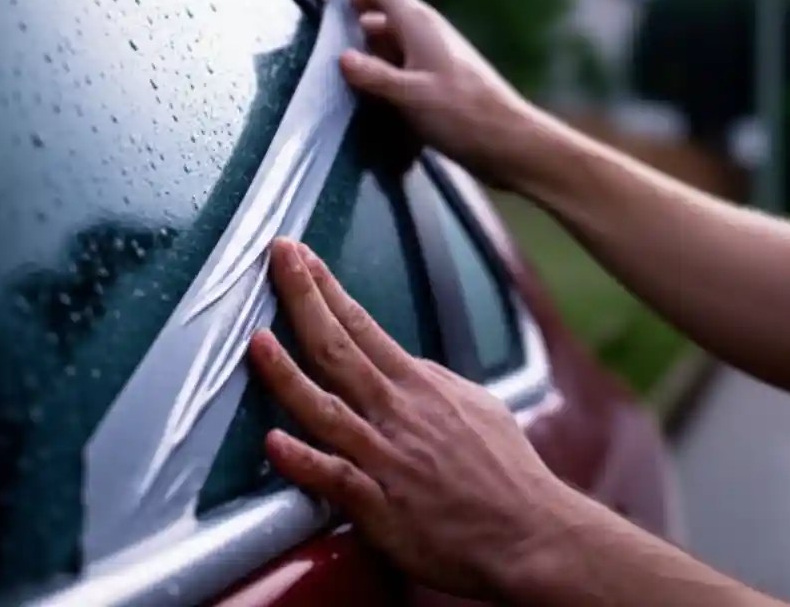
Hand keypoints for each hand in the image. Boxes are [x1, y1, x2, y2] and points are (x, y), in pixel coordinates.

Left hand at [250, 239, 580, 598]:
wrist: (532, 532)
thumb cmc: (508, 473)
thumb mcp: (478, 408)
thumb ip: (435, 385)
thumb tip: (410, 366)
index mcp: (421, 386)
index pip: (364, 326)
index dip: (327, 289)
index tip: (300, 257)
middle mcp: (400, 413)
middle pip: (340, 349)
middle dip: (304, 298)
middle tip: (278, 257)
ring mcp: (388, 457)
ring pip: (327, 408)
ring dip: (288, 374)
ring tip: (257, 340)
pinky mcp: (382, 506)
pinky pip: (337, 478)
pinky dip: (304, 460)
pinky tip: (273, 442)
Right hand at [338, 0, 550, 188]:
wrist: (509, 143)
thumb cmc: (461, 114)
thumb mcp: (408, 95)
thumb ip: (372, 75)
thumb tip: (342, 59)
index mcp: (418, 22)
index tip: (338, 30)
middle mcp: (426, 35)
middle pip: (380, 25)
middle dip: (359, 47)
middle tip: (344, 81)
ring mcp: (435, 61)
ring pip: (392, 56)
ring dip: (376, 76)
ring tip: (364, 108)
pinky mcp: (442, 86)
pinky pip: (407, 81)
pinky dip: (395, 95)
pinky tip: (390, 125)